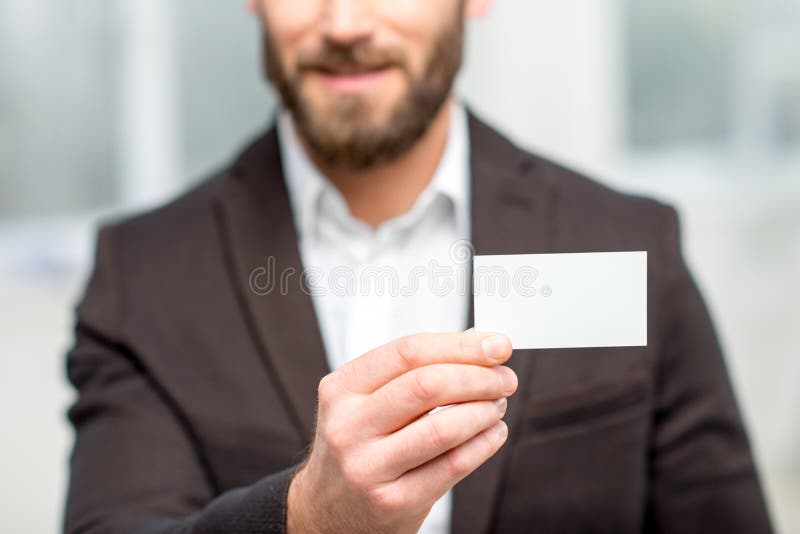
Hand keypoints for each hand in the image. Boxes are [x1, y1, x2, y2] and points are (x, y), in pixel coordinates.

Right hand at [287, 330, 516, 532]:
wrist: (329, 511)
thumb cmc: (358, 447)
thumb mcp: (366, 402)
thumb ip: (416, 371)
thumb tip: (478, 342)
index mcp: (341, 389)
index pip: (408, 352)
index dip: (460, 345)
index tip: (497, 345)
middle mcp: (347, 425)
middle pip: (427, 385)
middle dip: (479, 377)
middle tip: (504, 378)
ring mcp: (367, 467)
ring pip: (443, 427)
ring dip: (484, 410)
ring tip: (497, 405)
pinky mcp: (392, 502)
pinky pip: (452, 466)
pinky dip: (483, 444)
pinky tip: (493, 433)